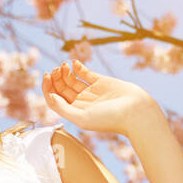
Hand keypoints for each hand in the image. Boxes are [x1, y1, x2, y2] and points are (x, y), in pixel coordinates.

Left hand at [42, 59, 159, 135]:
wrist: (136, 111)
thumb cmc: (110, 119)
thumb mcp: (83, 118)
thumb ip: (64, 108)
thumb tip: (50, 96)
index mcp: (75, 113)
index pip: (55, 99)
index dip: (48, 88)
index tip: (47, 76)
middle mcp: (81, 102)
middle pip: (61, 88)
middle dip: (55, 78)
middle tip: (55, 70)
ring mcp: (91, 91)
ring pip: (71, 79)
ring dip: (64, 72)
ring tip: (63, 65)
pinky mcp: (101, 82)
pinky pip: (85, 73)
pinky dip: (78, 67)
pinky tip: (74, 63)